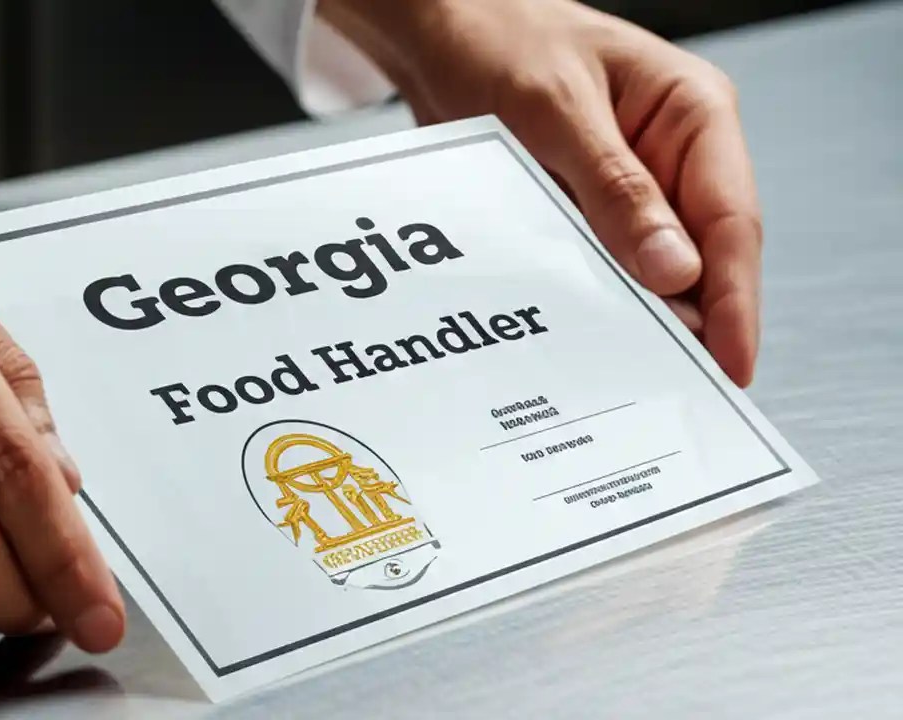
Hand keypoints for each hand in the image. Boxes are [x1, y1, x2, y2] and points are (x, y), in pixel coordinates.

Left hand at [320, 0, 761, 385]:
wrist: (439, 30)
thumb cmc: (501, 39)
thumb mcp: (556, 113)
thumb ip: (616, 190)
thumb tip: (673, 270)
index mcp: (693, 113)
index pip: (732, 221)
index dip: (735, 300)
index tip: (731, 362)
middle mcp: (674, 152)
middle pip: (703, 255)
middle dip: (697, 322)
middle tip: (684, 390)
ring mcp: (634, 183)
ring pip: (654, 267)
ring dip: (645, 317)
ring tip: (638, 376)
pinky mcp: (590, 205)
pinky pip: (606, 261)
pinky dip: (601, 298)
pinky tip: (592, 337)